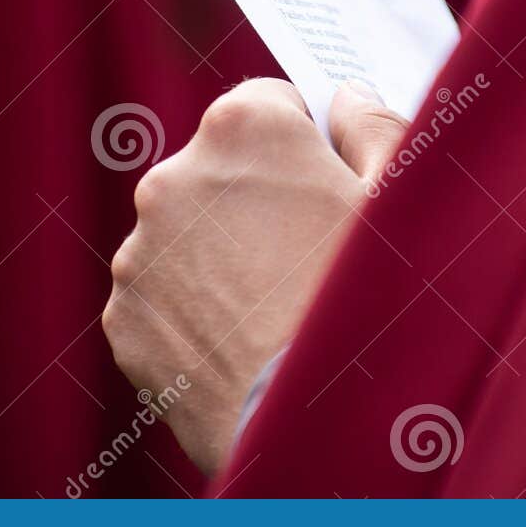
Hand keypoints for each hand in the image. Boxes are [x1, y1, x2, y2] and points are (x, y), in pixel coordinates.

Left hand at [102, 78, 408, 472]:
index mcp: (241, 129)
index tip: (324, 185)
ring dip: (221, 260)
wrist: (321, 427)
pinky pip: (163, 301)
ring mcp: (140, 253)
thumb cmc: (374, 303)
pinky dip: (195, 317)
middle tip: (310, 259)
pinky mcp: (125, 320)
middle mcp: (172, 178)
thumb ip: (372, 127)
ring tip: (279, 313)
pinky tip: (245, 347)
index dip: (303, 144)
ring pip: (186, 239)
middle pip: (219, 173)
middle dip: (256, 203)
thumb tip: (347, 99)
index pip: (267, 104)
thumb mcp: (400, 199)